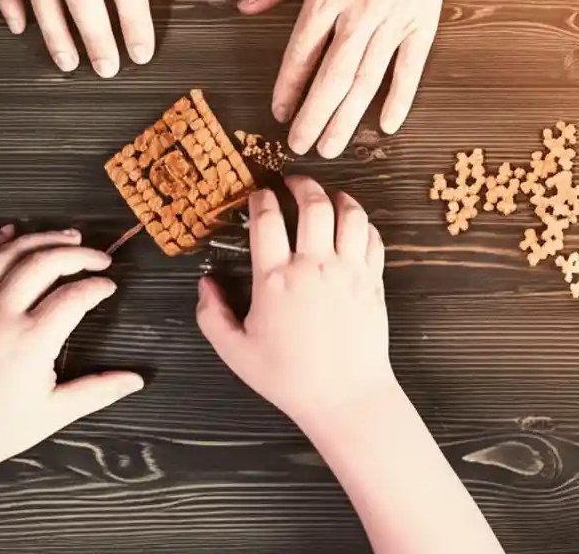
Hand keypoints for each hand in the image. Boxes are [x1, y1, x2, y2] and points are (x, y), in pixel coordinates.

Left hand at [0, 226, 143, 473]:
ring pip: (7, 255)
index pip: (74, 296)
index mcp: (30, 341)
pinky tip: (7, 235)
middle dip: (78, 254)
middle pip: (44, 263)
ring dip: (40, 239)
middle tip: (99, 258)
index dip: (97, 286)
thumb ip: (98, 390)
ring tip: (67, 237)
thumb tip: (136, 379)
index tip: (109, 287)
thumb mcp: (54, 412)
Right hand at [196, 177, 390, 428]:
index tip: (258, 194)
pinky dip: (363, 224)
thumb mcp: (235, 352)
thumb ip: (211, 315)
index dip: (260, 198)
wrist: (345, 396)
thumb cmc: (289, 378)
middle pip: (313, 203)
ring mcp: (348, 271)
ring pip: (350, 213)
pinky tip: (353, 226)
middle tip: (292, 182)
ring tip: (327, 196)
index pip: (266, 219)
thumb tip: (205, 284)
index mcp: (275, 279)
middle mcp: (314, 266)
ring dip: (338, 197)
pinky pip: (372, 237)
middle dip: (301, 183)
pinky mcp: (373, 281)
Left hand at [238, 0, 456, 157]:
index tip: (279, 112)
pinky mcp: (421, 23)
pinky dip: (399, 99)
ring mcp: (393, 22)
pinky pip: (410, 69)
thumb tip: (246, 7)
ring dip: (348, 118)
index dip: (289, 88)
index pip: (302, 53)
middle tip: (302, 147)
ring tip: (333, 147)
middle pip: (333, 78)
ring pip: (367, 81)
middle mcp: (359, 14)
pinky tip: (387, 125)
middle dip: (315, 117)